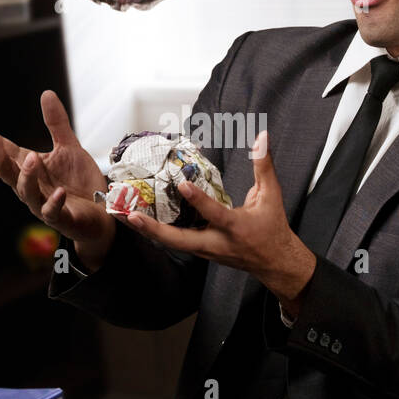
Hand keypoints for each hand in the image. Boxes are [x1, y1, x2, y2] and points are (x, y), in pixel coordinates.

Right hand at [0, 91, 112, 249]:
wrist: (100, 213)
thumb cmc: (79, 182)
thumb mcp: (69, 147)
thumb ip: (56, 123)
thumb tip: (46, 93)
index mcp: (29, 167)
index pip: (4, 151)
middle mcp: (30, 186)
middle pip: (6, 172)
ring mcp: (42, 203)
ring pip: (26, 192)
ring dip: (27, 176)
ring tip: (32, 158)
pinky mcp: (60, 218)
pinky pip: (52, 211)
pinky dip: (53, 201)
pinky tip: (58, 192)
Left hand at [122, 130, 315, 306]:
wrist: (274, 262)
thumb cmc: (272, 228)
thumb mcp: (271, 196)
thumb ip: (264, 166)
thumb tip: (262, 136)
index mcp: (235, 228)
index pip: (214, 214)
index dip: (198, 200)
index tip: (182, 185)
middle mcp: (215, 243)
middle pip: (179, 241)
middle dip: (153, 229)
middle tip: (131, 216)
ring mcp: (205, 250)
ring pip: (171, 243)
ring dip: (147, 231)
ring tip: (124, 216)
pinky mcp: (200, 251)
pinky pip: (174, 242)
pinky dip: (156, 232)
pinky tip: (140, 221)